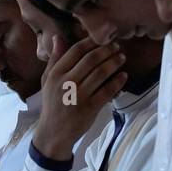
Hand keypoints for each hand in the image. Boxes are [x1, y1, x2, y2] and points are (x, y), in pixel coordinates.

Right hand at [33, 37, 127, 159]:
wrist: (54, 133)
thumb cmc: (52, 104)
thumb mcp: (47, 80)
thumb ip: (54, 59)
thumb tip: (58, 37)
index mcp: (56, 74)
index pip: (76, 51)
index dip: (91, 42)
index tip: (102, 39)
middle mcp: (66, 82)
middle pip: (91, 59)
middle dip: (107, 50)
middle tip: (117, 46)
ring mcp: (79, 96)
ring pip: (101, 73)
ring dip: (114, 63)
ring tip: (122, 58)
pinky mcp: (90, 108)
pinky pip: (107, 91)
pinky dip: (117, 82)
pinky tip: (123, 76)